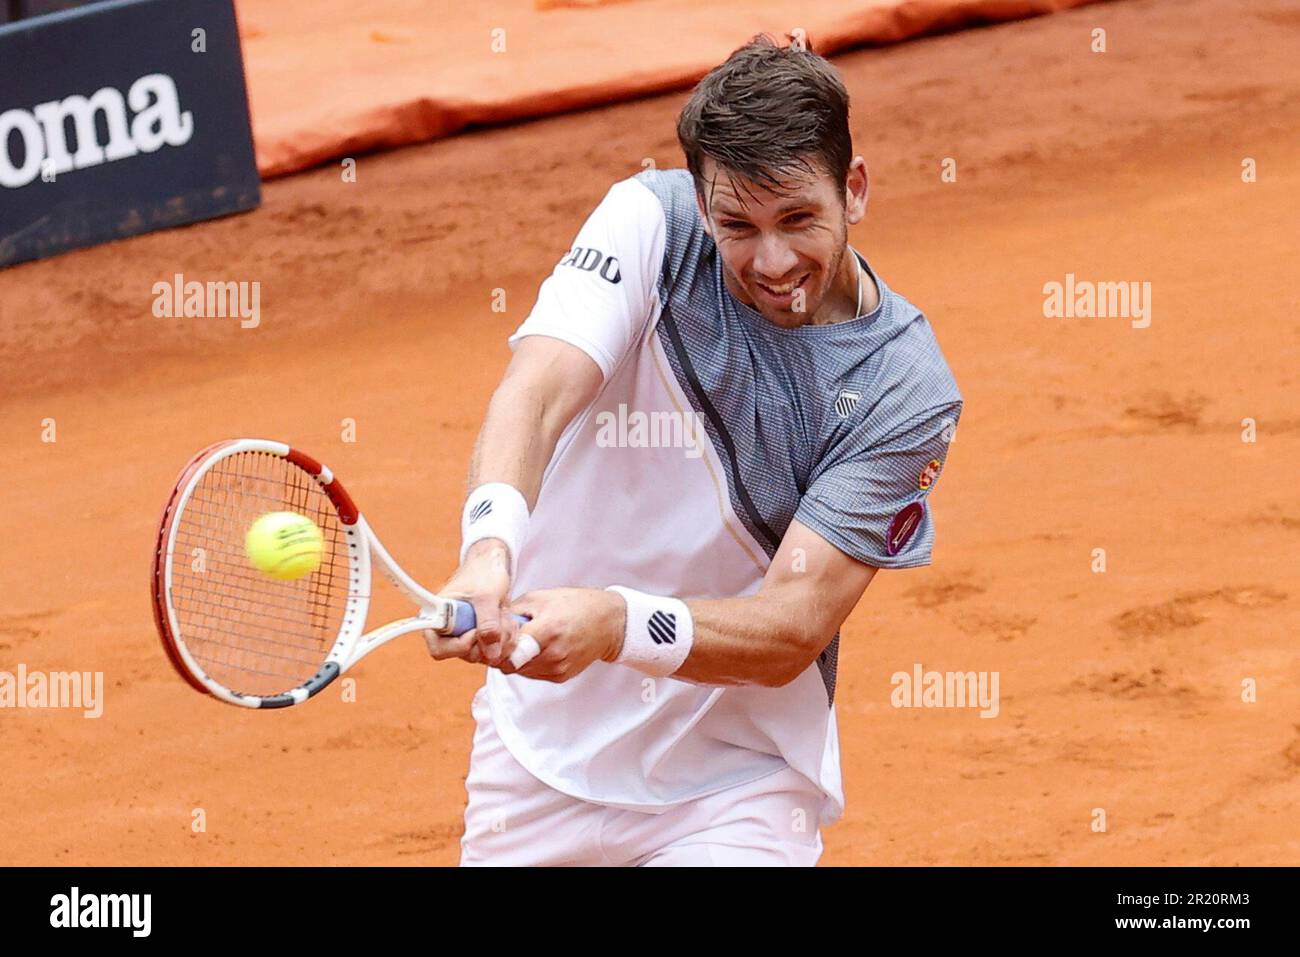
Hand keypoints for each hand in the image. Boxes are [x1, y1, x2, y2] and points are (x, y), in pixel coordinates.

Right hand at [423, 539, 518, 664]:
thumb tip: (491, 655)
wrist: (494, 566)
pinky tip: (509, 622)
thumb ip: (488, 624)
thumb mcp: (487, 596)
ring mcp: (465, 635)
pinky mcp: (480, 637)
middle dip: (489, 641)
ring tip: (506, 617)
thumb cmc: (484, 574)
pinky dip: (506, 639)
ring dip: (501, 639)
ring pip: (483, 654)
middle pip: (466, 654)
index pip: (439, 650)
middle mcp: (448, 630)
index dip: (460, 646)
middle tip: (501, 620)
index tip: (476, 631)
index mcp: (437, 617)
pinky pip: (495, 650)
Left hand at [500, 588, 624, 682]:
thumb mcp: (541, 597)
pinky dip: (527, 663)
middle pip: (508, 664)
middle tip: (502, 638)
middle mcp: (552, 654)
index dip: (492, 646)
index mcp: (546, 631)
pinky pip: (532, 673)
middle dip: (499, 652)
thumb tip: (489, 624)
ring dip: (513, 659)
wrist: (609, 623)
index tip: (490, 637)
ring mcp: (557, 668)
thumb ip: (512, 612)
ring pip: (518, 671)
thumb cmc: (575, 604)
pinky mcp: (560, 677)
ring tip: (521, 640)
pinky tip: (535, 648)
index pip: (505, 651)